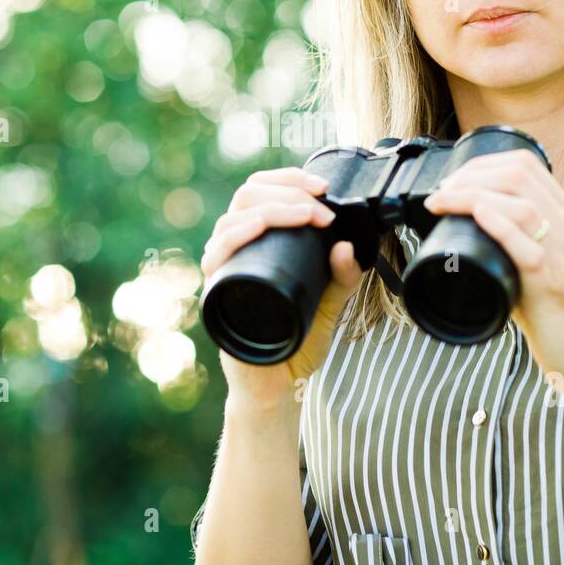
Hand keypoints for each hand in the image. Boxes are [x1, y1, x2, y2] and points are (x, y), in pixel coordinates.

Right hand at [200, 167, 363, 410]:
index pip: (262, 190)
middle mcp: (236, 249)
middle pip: (247, 195)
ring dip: (273, 207)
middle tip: (320, 205)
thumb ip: (344, 275)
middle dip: (287, 190)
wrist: (278, 386)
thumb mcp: (332, 302)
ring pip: (233, 216)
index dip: (290, 178)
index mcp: (259, 241)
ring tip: (307, 216)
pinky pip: (218, 252)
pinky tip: (259, 225)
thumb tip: (347, 245)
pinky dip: (239, 232)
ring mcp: (224, 268)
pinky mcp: (217, 291)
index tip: (323, 186)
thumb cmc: (297, 340)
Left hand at [422, 149, 563, 375]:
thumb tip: (466, 229)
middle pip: (520, 175)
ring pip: (523, 204)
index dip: (482, 164)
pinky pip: (530, 246)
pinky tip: (478, 215)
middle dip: (471, 175)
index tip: (453, 180)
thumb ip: (516, 241)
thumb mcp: (542, 263)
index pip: (526, 166)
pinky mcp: (555, 283)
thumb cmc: (561, 314)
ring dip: (473, 195)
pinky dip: (500, 225)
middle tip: (441, 193)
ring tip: (443, 203)